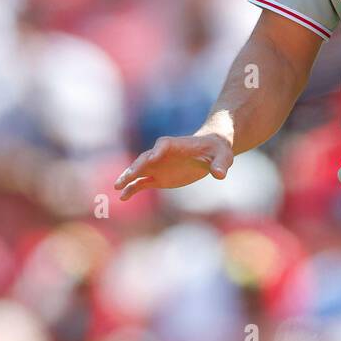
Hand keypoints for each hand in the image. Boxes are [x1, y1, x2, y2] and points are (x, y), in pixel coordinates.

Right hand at [114, 133, 234, 200]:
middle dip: (135, 167)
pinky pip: (142, 182)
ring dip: (128, 177)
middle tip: (125, 178)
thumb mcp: (223, 155)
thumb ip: (220, 164)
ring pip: (139, 170)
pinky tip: (123, 196)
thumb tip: (220, 175)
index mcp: (177, 144)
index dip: (157, 150)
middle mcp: (163, 154)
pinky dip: (132, 188)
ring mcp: (159, 166)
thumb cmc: (218, 149)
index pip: (163, 144)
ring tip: (117, 187)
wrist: (211, 151)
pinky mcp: (159, 177)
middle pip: (145, 158)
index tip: (152, 158)